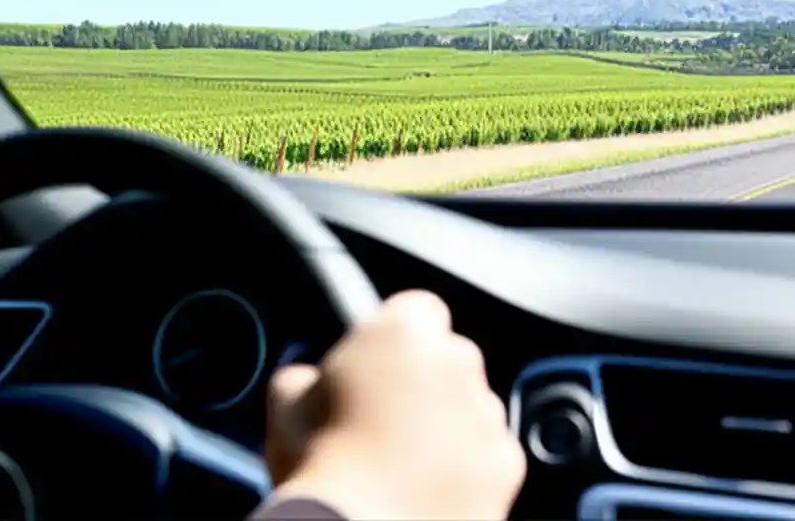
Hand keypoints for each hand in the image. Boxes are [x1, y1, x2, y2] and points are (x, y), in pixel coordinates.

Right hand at [263, 290, 525, 519]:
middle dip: (424, 380)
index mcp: (403, 331)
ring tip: (403, 461)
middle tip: (383, 417)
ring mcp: (489, 414)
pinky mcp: (508, 464)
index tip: (373, 364)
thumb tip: (308, 377)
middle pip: (449, 356)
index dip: (392, 336)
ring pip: (472, 406)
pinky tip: (430, 488)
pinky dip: (469, 467)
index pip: (414, 308)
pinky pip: (490, 453)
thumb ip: (308, 372)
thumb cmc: (320, 464)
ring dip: (447, 423)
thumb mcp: (287, 402)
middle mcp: (457, 362)